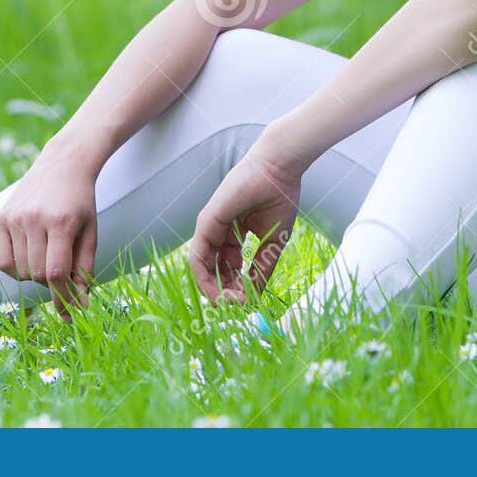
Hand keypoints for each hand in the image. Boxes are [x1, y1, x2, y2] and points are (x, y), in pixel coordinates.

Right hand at [0, 149, 99, 318]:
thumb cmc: (81, 203)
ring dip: (35, 275)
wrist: (63, 165)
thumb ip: (85, 270)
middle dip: (52, 284)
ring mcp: (14, 218)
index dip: (64, 298)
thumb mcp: (90, 233)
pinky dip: (17, 269)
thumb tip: (79, 306)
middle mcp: (34, 219)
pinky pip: (4, 262)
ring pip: (21, 271)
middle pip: (37, 274)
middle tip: (63, 275)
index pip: (56, 273)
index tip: (72, 313)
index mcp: (62, 222)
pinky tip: (30, 258)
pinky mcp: (0, 218)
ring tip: (48, 256)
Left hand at [189, 147, 302, 303]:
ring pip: (203, 267)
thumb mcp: (273, 241)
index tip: (247, 303)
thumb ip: (262, 267)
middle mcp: (219, 231)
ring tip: (230, 303)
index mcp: (235, 233)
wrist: (278, 169)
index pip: (229, 268)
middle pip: (214, 270)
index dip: (237, 287)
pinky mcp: (206, 221)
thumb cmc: (279, 197)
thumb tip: (254, 296)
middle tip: (238, 306)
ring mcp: (210, 226)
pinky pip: (198, 256)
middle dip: (224, 292)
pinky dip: (205, 277)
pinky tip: (219, 290)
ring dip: (214, 290)